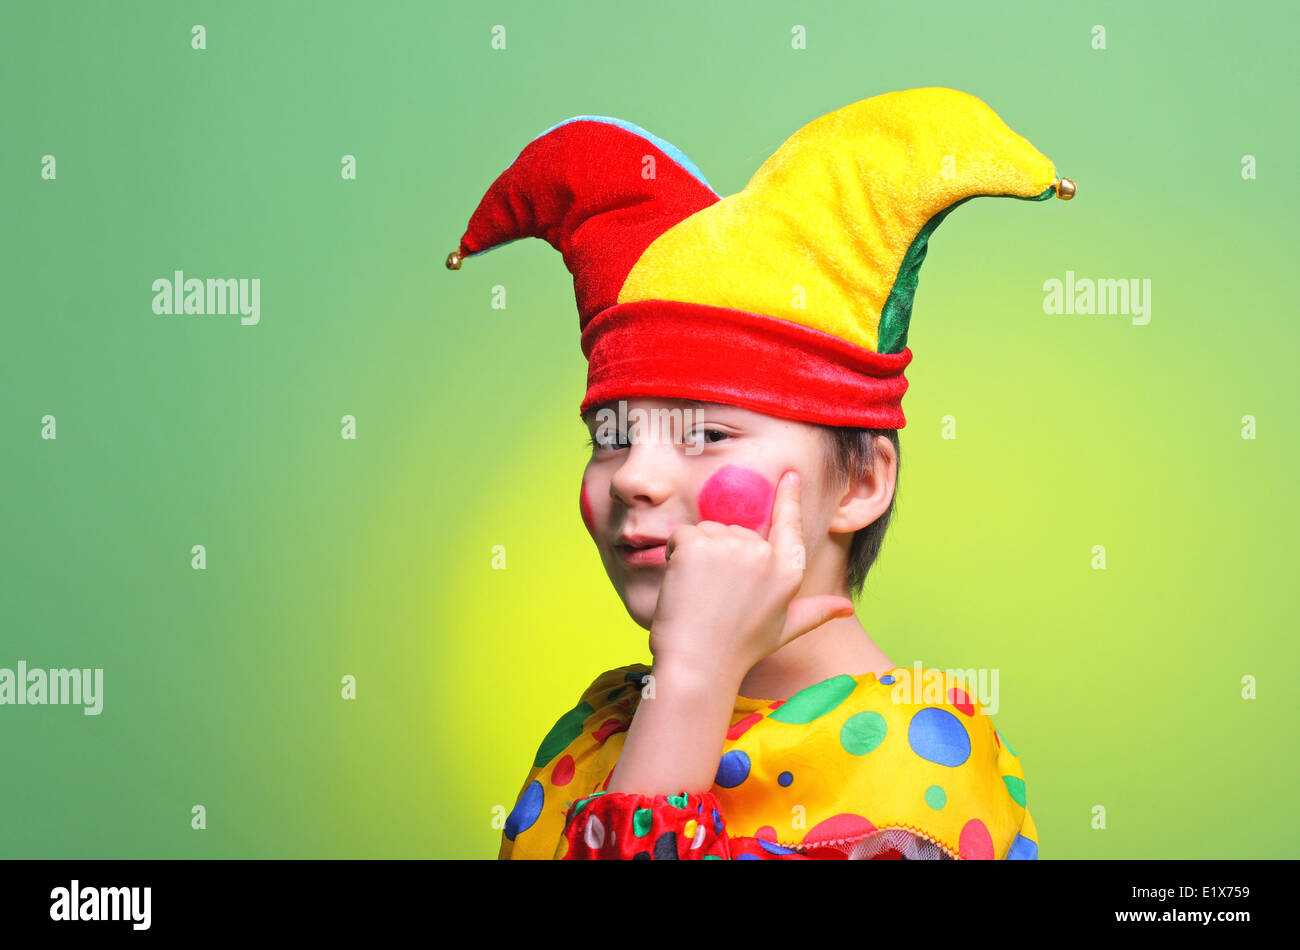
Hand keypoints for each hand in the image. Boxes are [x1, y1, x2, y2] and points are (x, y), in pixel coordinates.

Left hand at [648, 470, 854, 683]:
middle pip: (736, 531)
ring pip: (707, 531)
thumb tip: (847, 608)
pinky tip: (682, 583)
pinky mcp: (699, 543)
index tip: (790, 475)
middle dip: (720, 553)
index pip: (790, 524)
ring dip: (697, 555)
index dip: (789, 498)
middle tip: (715, 595)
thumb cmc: (739, 649)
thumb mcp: (783, 629)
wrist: (698, 664)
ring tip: (700, 593)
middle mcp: (765, 555)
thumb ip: (815, 612)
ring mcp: (732, 546)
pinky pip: (683, 535)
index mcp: (788, 572)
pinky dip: (676, 554)